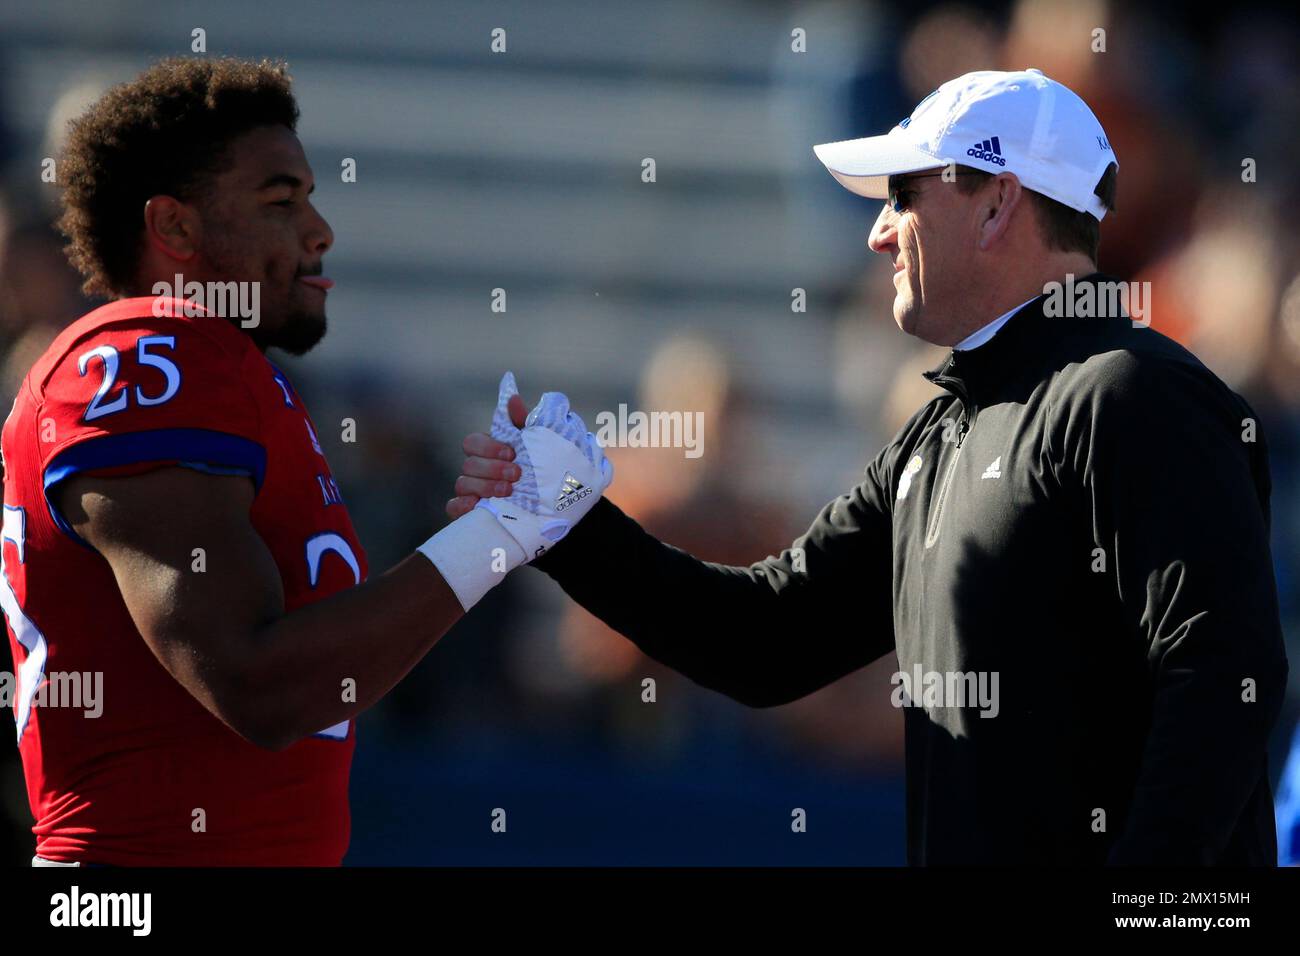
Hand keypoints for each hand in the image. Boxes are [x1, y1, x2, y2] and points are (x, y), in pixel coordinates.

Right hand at [452, 372, 612, 561]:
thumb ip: (527, 424)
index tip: (512, 452)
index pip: (473, 443)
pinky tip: (478, 507)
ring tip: (509, 492)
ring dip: (484, 486)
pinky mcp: (472, 515)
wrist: (563, 514)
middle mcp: (479, 472)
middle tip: (517, 474)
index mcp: (491, 453)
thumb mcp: (543, 448)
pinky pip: (454, 507)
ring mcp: (473, 493)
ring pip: (463, 484)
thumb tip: (512, 397)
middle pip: (469, 464)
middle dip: (492, 468)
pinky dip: (462, 506)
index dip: (488, 446)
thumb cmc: (549, 475)